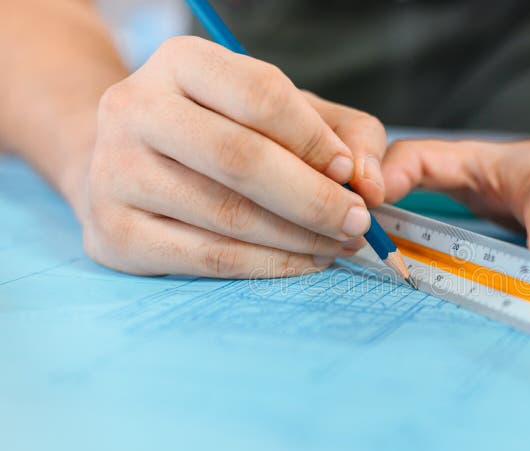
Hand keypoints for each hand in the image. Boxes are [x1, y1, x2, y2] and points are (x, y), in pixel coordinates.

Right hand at [68, 36, 386, 277]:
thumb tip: (371, 182)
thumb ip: (342, 132)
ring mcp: (115, 172)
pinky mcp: (114, 231)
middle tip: (357, 222)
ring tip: (338, 244)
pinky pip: (208, 257)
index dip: (314, 139)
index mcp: (180, 62)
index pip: (259, 94)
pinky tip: (302, 261)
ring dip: (298, 238)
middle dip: (314, 199)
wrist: (128, 163)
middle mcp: (135, 109)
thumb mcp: (282, 113)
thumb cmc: (221, 132)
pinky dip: (268, 265)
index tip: (350, 173)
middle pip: (240, 159)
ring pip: (228, 216)